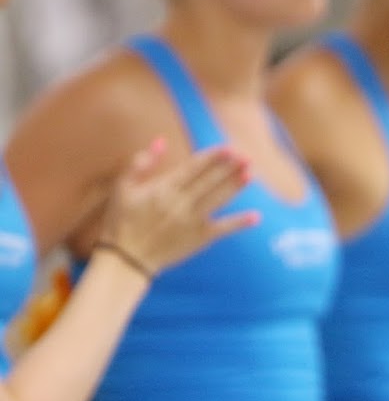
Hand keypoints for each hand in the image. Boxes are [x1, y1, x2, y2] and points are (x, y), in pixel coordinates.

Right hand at [96, 138, 258, 276]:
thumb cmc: (121, 221)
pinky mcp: (199, 239)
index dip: (212, 157)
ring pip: (219, 200)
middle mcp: (180, 203)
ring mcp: (192, 222)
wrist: (125, 259)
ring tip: (250, 173)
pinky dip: (239, 223)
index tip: (228, 147)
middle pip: (210, 181)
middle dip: (229, 168)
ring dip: (235, 186)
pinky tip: (256, 216)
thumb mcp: (123, 188)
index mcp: (163, 189)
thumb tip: (160, 140)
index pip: (193, 168)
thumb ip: (141, 163)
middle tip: (246, 156)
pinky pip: (223, 229)